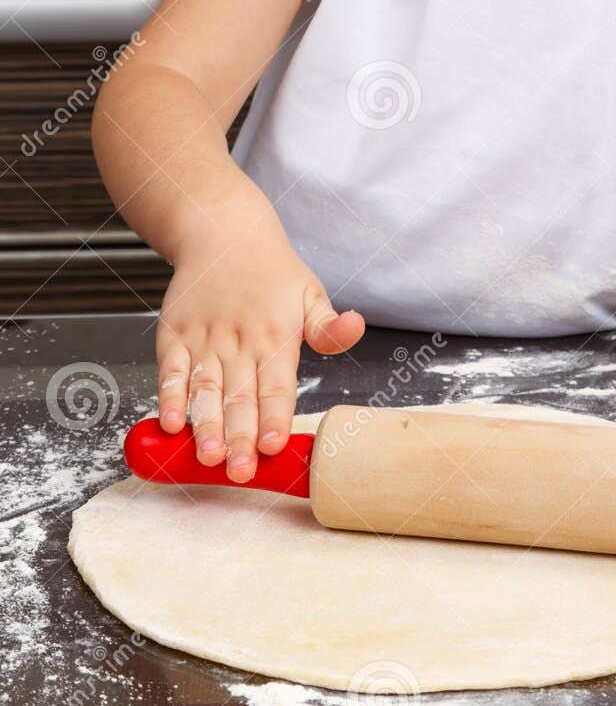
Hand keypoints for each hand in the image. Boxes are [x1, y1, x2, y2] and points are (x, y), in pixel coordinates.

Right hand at [155, 226, 363, 483]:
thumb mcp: (310, 293)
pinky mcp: (175, 335)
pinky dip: (169, 397)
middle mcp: (240, 342)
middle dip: (240, 437)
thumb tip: (356, 327)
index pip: (277, 385)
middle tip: (240, 471)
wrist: (223, 235)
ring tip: (207, 457)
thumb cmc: (272, 273)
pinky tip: (170, 423)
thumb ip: (328, 326)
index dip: (275, 417)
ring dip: (205, 426)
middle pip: (240, 397)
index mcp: (276, 337)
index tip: (274, 446)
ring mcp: (204, 340)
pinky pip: (171, 371)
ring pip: (205, 390)